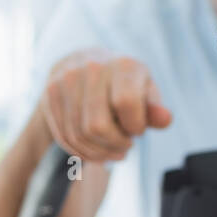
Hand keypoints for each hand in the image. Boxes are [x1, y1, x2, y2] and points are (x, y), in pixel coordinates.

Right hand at [38, 48, 171, 161]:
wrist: (83, 63)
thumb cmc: (123, 83)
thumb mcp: (145, 91)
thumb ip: (154, 108)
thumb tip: (166, 120)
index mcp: (122, 65)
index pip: (126, 103)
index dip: (135, 127)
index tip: (138, 129)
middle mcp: (91, 67)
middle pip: (98, 125)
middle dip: (116, 145)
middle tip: (125, 146)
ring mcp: (66, 80)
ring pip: (79, 135)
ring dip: (99, 153)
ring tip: (113, 152)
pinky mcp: (50, 94)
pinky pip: (64, 136)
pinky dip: (82, 151)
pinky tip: (95, 152)